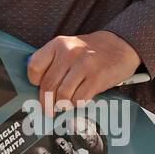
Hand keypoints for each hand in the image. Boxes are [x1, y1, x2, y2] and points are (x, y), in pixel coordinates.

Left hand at [27, 31, 141, 111]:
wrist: (120, 45)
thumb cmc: (90, 51)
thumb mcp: (68, 47)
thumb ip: (54, 63)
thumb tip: (41, 89)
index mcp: (58, 44)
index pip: (34, 67)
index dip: (35, 82)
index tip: (38, 88)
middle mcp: (69, 53)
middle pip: (48, 85)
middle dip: (46, 102)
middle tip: (48, 109)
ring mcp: (84, 65)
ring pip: (62, 95)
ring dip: (61, 105)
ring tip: (64, 106)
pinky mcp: (97, 77)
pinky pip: (79, 98)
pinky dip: (76, 104)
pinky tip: (78, 101)